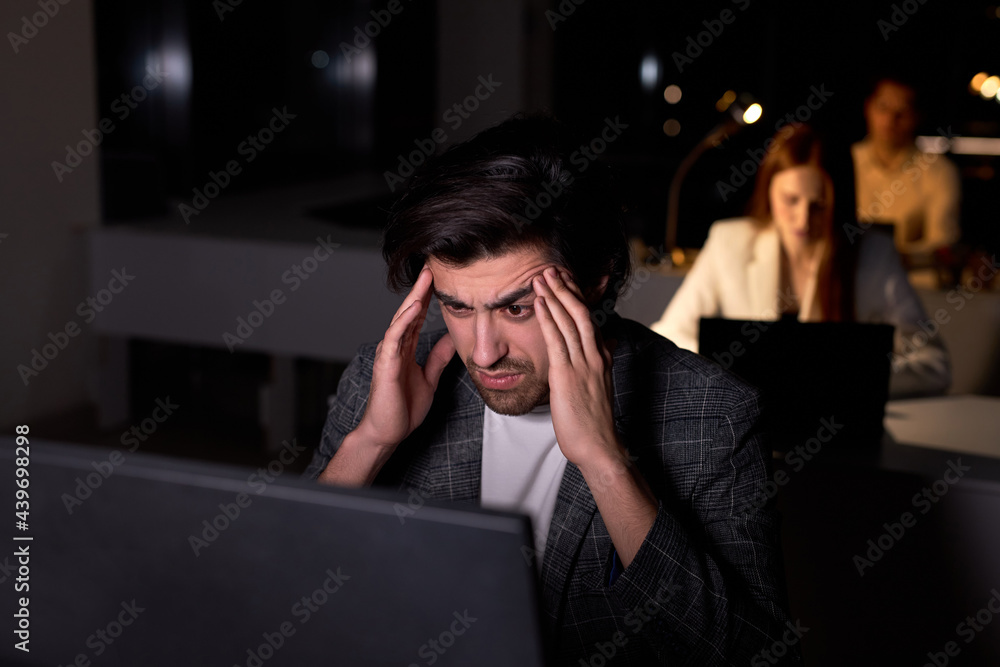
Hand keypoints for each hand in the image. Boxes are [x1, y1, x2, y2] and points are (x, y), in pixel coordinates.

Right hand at [356, 267, 455, 450]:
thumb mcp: (429, 378)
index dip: (428, 298)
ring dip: (413, 298)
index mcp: (405, 349)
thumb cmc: (403, 408)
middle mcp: (395, 346)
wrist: (388, 433)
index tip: (440, 279)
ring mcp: (389, 354)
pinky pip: (394, 337)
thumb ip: (437, 359)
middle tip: (432, 267)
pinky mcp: (386, 364)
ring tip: (425, 278)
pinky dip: (404, 321)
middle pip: (409, 312)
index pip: (417, 317)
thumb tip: (451, 341)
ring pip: (401, 319)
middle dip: (421, 290)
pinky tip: (414, 307)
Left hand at [532, 268, 618, 467]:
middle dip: (565, 288)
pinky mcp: (567, 375)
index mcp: (601, 357)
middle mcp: (595, 356)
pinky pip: (557, 340)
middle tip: (550, 269)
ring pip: (569, 321)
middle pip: (581, 312)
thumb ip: (601, 361)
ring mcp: (583, 364)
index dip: (576, 296)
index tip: (564, 279)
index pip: (589, 319)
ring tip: (541, 277)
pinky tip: (540, 303)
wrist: (599, 446)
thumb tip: (608, 343)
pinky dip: (548, 318)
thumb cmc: (594, 421)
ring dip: (554, 296)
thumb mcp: (600, 385)